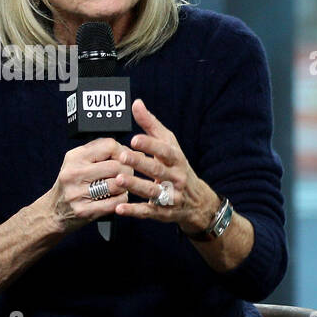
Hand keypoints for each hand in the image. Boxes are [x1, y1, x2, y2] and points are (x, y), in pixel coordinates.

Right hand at [47, 137, 133, 233]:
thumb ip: (104, 155)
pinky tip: (116, 198)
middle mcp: (74, 173)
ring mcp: (77, 193)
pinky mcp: (83, 210)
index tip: (126, 159)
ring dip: (125, 187)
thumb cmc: (73, 185)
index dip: (123, 152)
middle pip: (117, 166)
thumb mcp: (80, 163)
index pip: (109, 146)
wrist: (53, 211)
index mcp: (75, 157)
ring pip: (118, 185)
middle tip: (127, 176)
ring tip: (120, 187)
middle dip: (128, 171)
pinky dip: (121, 200)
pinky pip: (115, 203)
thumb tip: (137, 154)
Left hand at [111, 98, 218, 232]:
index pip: (165, 151)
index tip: (135, 139)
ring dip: (135, 186)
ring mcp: (170, 196)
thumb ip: (151, 125)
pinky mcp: (164, 212)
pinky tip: (120, 208)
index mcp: (176, 160)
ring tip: (119, 179)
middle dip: (140, 163)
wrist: (197, 201)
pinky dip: (134, 211)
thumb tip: (136, 104)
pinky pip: (149, 212)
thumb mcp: (169, 145)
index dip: (150, 145)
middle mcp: (175, 178)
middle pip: (157, 170)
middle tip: (122, 156)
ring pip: (153, 191)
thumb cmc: (177, 167)